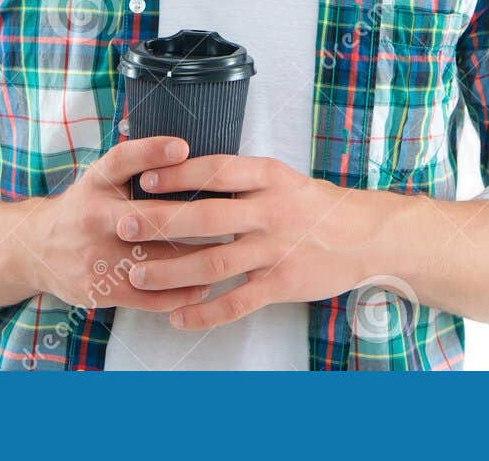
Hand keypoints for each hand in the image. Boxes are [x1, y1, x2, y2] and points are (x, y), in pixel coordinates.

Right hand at [26, 136, 211, 313]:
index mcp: (96, 183)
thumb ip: (135, 164)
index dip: (151, 151)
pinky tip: (203, 287)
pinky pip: (148, 295)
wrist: (36, 248)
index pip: (122, 160)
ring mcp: (95, 256)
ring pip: (155, 260)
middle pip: (149, 217)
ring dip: (195, 261)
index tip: (183, 146)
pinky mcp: (99, 288)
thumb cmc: (86, 207)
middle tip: (231, 217)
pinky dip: (179, 293)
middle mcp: (94, 217)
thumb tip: (185, 148)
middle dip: (193, 219)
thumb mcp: (101, 178)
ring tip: (229, 256)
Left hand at [114, 154, 382, 330]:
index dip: (178, 174)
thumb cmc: (313, 204)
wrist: (364, 235)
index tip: (144, 178)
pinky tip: (177, 317)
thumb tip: (185, 172)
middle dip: (160, 222)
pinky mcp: (281, 284)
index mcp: (269, 177)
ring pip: (215, 263)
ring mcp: (275, 250)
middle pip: (206, 217)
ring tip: (138, 274)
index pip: (216, 170)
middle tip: (123, 223)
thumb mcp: (280, 178)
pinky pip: (236, 302)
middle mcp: (270, 211)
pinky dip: (204, 312)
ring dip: (172, 271)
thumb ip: (239, 179)